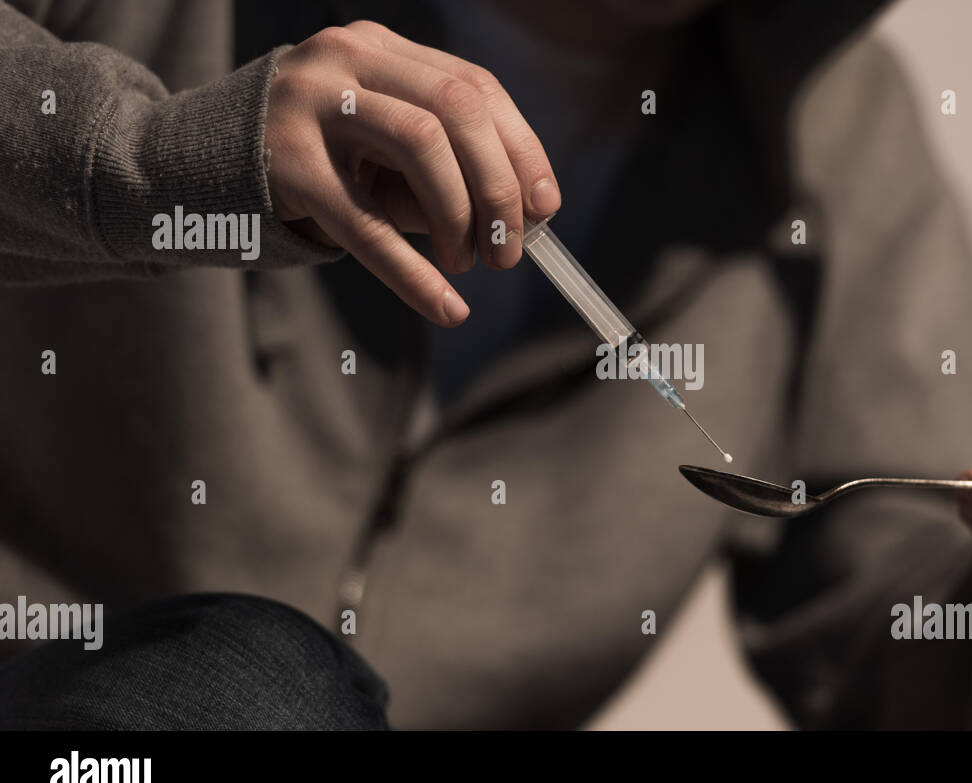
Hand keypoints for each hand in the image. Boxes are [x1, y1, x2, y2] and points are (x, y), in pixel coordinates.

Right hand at [265, 20, 561, 325]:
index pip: (473, 87)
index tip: (546, 206)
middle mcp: (347, 61)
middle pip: (457, 109)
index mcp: (379, 50)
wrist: (190, 167)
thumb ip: (442, 173)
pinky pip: (366, 223)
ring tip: (468, 265)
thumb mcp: (376, 151)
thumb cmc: (308, 163)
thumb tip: (520, 219)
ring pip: (422, 145)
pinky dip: (414, 273)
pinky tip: (445, 307)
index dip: (520, 148)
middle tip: (510, 250)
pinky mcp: (285, 162)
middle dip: (499, 186)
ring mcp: (311, 104)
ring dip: (461, 216)